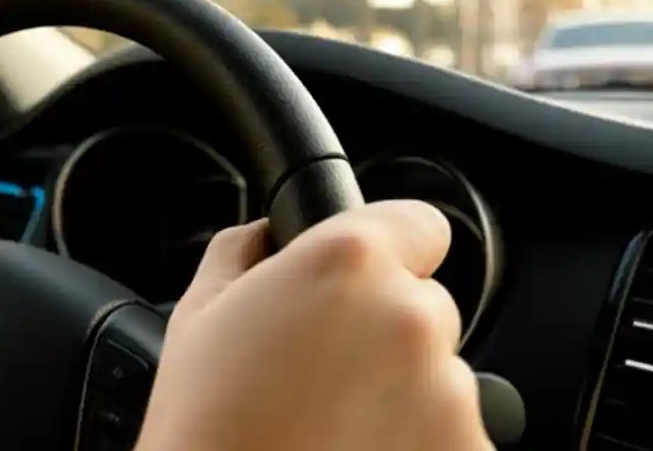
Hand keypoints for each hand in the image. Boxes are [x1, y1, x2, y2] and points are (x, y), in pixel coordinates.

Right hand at [136, 202, 491, 450]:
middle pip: (423, 304)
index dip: (388, 251)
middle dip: (384, 332)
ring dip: (402, 393)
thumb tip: (269, 237)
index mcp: (348, 263)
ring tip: (332, 426)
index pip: (420, 222)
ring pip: (440, 374)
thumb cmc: (206, 431)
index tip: (363, 282)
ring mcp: (451, 394)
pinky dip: (416, 443)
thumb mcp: (199, 315)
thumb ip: (248, 252)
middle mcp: (411, 317)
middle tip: (321, 374)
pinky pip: (453, 433)